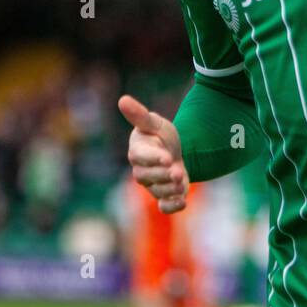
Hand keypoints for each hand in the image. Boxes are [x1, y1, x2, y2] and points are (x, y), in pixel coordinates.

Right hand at [117, 94, 188, 214]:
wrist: (177, 152)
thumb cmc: (160, 136)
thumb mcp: (154, 123)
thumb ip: (140, 115)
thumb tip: (122, 99)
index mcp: (137, 151)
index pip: (141, 157)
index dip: (154, 158)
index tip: (168, 157)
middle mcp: (141, 170)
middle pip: (147, 177)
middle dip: (163, 175)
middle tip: (177, 172)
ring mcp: (152, 185)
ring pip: (157, 191)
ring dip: (171, 189)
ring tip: (182, 181)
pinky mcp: (163, 196)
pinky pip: (164, 207)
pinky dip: (173, 206)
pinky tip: (183, 201)